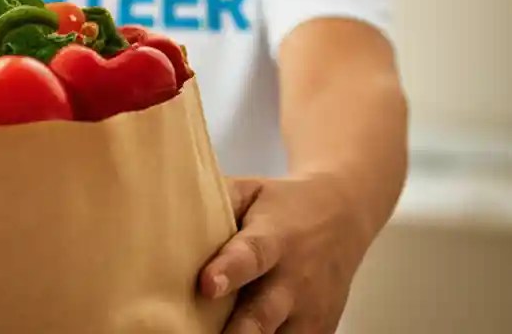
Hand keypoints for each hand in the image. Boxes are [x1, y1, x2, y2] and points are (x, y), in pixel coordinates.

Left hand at [199, 175, 373, 333]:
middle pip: (261, 315)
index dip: (229, 270)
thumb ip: (216, 200)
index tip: (207, 285)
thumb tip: (168, 205)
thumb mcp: (251, 191)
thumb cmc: (281, 205)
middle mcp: (295, 278)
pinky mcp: (320, 330)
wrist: (343, 215)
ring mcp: (309, 310)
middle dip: (234, 331)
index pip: (251, 255)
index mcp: (275, 237)